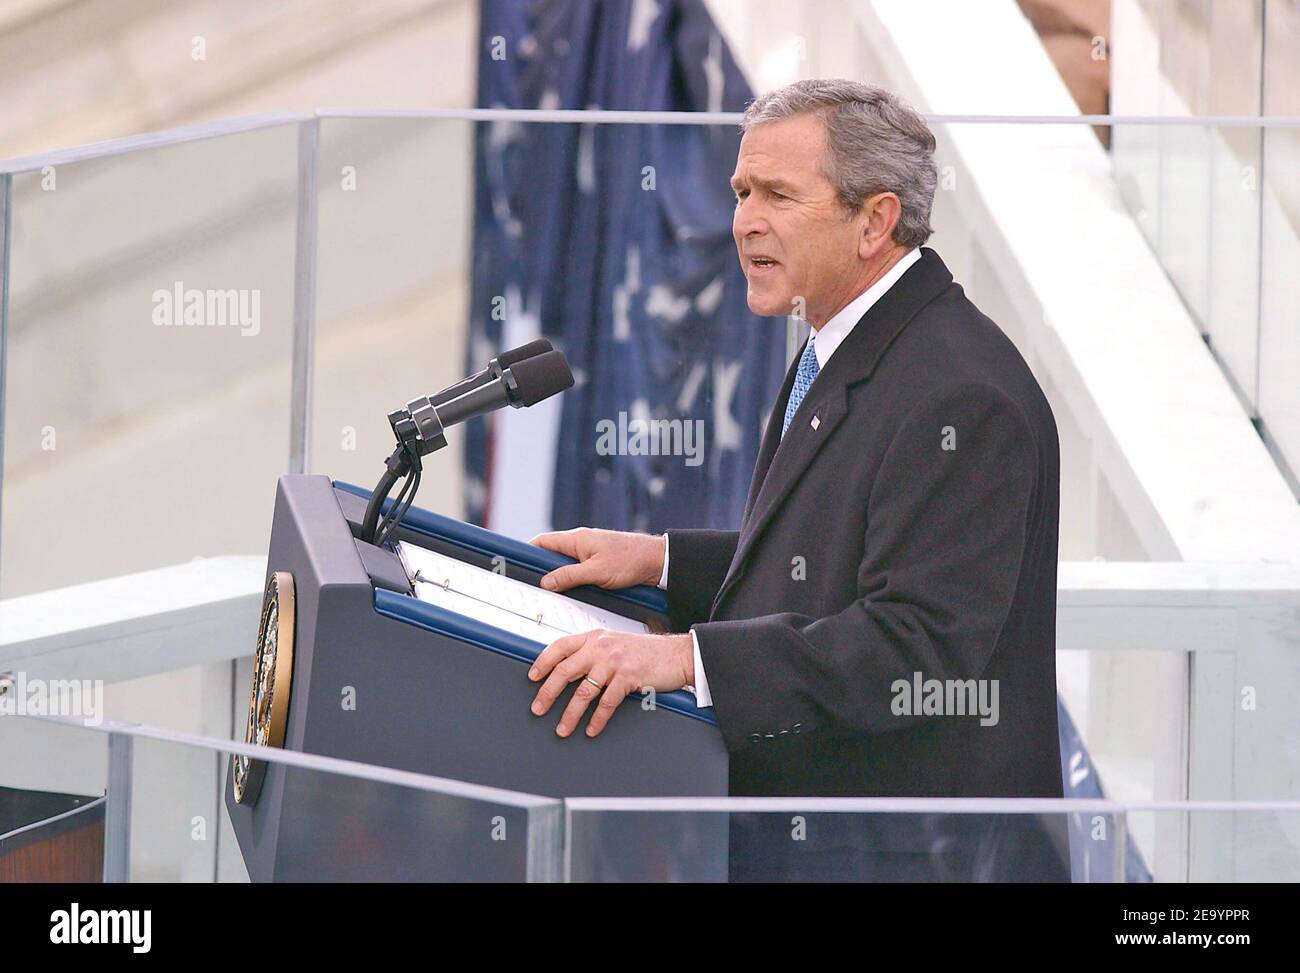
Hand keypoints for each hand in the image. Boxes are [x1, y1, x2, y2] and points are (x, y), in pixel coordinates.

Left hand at [528, 630, 693, 736]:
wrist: (675, 654)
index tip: (532, 677)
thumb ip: (592, 652)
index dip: (543, 662)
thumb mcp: (614, 644)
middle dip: (548, 693)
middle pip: (565, 670)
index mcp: (594, 638)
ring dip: (570, 713)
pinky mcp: (628, 677)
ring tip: (562, 728)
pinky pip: (607, 702)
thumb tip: (568, 670)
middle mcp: (601, 647)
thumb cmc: (645, 652)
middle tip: (538, 709)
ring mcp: (614, 662)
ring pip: (584, 691)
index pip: (560, 646)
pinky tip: (591, 728)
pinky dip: (597, 719)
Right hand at [529, 527, 664, 591]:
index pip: (543, 541)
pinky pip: (577, 568)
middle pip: (551, 554)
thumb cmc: (630, 560)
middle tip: (531, 585)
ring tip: (549, 592)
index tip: (517, 565)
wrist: (656, 561)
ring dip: (557, 575)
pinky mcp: (598, 560)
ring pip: (564, 563)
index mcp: (577, 539)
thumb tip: (546, 582)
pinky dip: (570, 578)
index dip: (528, 552)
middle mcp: (581, 542)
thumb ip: (569, 576)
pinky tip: (570, 591)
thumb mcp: (596, 572)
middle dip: (541, 569)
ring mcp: (590, 551)